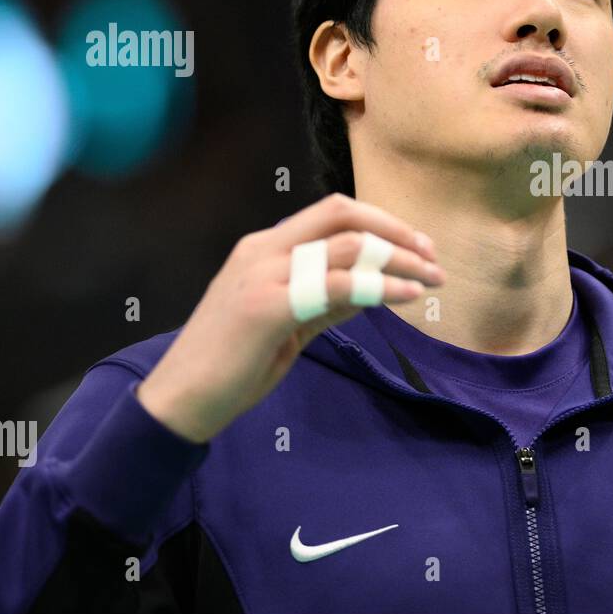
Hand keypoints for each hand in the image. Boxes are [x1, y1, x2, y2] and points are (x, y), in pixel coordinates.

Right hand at [136, 193, 443, 441]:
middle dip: (396, 230)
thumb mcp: (289, 324)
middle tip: (432, 257)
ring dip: (400, 259)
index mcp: (264, 247)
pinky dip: (380, 286)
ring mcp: (263, 274)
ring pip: (347, 246)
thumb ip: (328, 301)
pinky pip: (338, 285)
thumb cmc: (232, 365)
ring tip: (432, 279)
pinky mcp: (267, 306)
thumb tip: (376, 287)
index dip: (382, 223)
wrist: (180, 400)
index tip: (418, 247)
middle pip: (342, 213)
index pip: (333, 213)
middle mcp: (263, 249)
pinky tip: (406, 297)